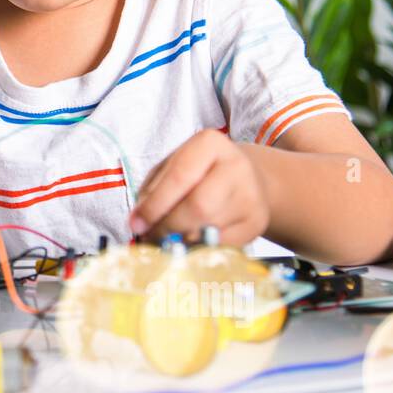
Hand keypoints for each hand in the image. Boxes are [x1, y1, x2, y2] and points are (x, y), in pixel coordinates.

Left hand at [129, 129, 269, 246]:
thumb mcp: (173, 167)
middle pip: (198, 206)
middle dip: (168, 226)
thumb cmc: (201, 172)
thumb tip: (140, 221)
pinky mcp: (257, 222)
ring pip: (209, 229)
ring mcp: (250, 196)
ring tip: (167, 239)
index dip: (154, 205)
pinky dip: (199, 249)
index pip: (179, 178)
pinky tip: (189, 243)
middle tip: (151, 236)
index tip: (136, 224)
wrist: (247, 178)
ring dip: (181, 240)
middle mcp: (235, 167)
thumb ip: (153, 190)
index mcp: (209, 144)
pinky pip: (222, 245)